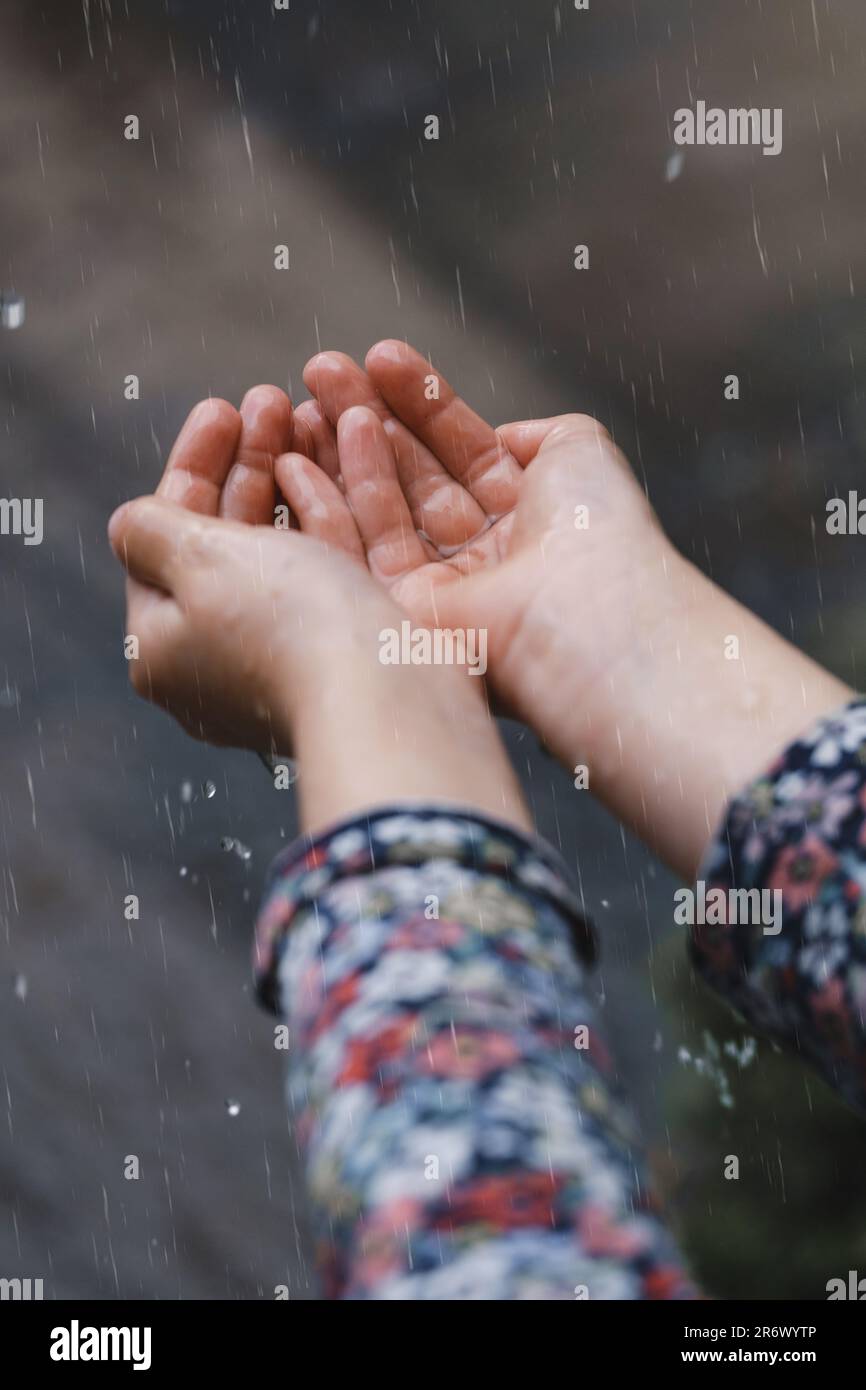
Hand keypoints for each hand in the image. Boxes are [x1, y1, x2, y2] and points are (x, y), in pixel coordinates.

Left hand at [108, 386, 385, 751]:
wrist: (387, 696)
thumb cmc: (287, 628)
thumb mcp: (197, 558)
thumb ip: (152, 530)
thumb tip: (130, 522)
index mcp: (165, 649)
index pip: (164, 541)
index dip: (194, 467)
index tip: (220, 411)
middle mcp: (219, 663)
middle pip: (223, 543)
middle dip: (245, 465)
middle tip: (267, 402)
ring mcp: (285, 662)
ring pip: (278, 554)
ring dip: (285, 479)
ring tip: (304, 416)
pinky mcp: (342, 658)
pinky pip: (324, 578)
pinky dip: (322, 521)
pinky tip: (327, 474)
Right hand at [283, 342, 661, 729]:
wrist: (586, 604)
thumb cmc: (597, 529)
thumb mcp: (581, 450)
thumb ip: (543, 431)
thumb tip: (508, 434)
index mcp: (525, 518)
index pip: (460, 448)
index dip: (420, 401)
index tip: (379, 357)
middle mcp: (481, 555)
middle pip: (412, 475)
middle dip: (366, 416)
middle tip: (321, 370)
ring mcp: (440, 588)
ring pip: (379, 509)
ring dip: (343, 452)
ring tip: (308, 400)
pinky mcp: (402, 617)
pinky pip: (355, 555)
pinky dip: (325, 506)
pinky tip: (296, 459)